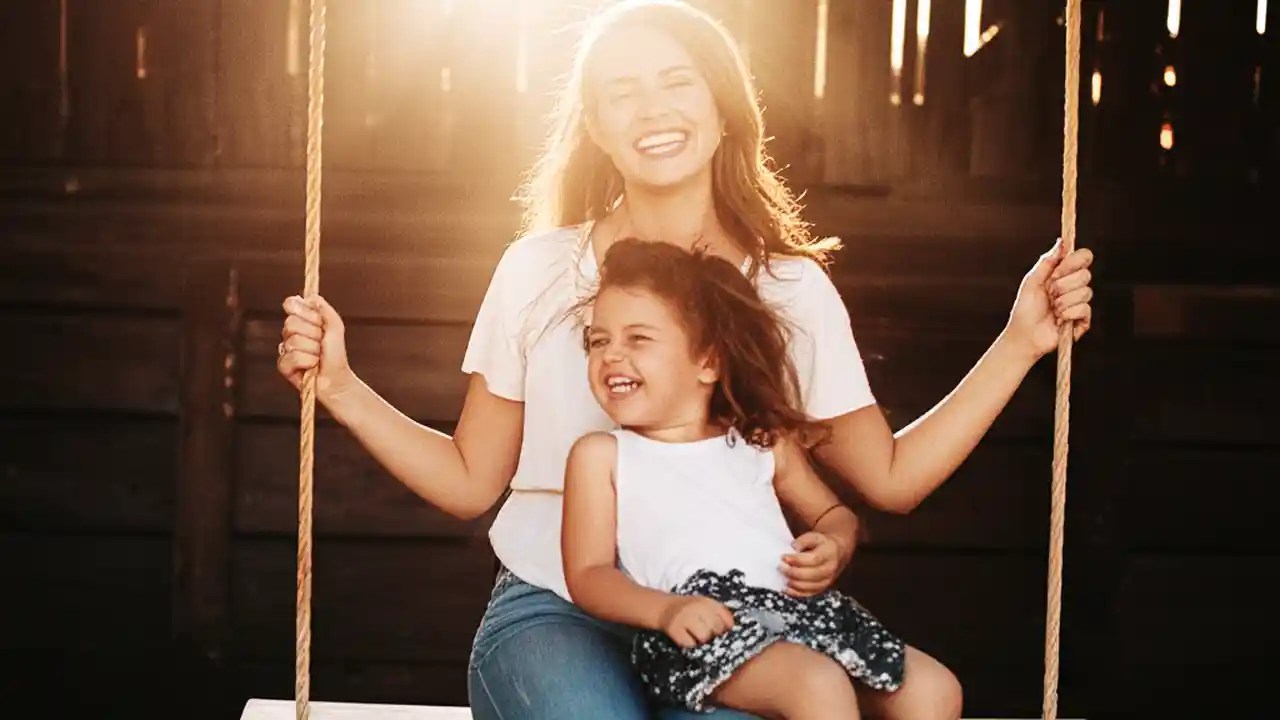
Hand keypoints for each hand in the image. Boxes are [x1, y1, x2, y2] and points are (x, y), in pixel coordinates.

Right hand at [276, 294, 355, 401]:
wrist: (337, 379)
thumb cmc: (336, 354)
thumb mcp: (335, 327)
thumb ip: (325, 309)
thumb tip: (311, 296)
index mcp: (301, 320)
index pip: (291, 304)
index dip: (304, 311)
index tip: (318, 321)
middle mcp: (290, 332)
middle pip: (291, 323)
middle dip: (313, 334)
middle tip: (322, 343)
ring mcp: (285, 349)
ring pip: (293, 341)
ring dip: (313, 350)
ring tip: (318, 357)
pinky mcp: (283, 366)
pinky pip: (292, 357)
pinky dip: (307, 362)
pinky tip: (311, 366)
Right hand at [658, 596, 734, 648]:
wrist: (664, 608)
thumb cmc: (690, 608)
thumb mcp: (705, 605)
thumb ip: (720, 613)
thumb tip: (731, 628)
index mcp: (706, 601)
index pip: (724, 618)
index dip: (725, 627)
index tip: (721, 631)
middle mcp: (696, 607)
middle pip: (716, 628)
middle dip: (714, 634)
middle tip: (707, 633)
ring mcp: (684, 618)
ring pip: (704, 636)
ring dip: (703, 640)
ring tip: (697, 636)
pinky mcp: (674, 629)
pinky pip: (689, 643)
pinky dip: (690, 644)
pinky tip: (688, 638)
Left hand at [781, 532, 841, 596]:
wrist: (834, 553)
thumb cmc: (821, 544)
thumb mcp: (813, 536)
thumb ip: (802, 541)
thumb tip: (793, 548)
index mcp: (829, 553)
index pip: (814, 559)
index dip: (798, 560)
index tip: (784, 557)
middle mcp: (830, 568)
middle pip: (812, 574)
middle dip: (793, 572)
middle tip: (781, 567)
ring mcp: (827, 580)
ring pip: (810, 586)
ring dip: (794, 583)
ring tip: (782, 576)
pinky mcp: (821, 588)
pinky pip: (808, 594)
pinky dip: (796, 592)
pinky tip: (786, 587)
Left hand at [1006, 238, 1094, 357]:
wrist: (1024, 335)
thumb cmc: (1025, 309)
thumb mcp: (1032, 281)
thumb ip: (1047, 261)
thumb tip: (1061, 242)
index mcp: (1064, 274)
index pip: (1084, 257)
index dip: (1073, 262)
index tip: (1057, 272)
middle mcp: (1075, 286)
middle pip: (1086, 274)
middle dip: (1063, 286)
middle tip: (1049, 295)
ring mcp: (1080, 303)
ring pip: (1086, 292)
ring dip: (1063, 302)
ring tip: (1052, 310)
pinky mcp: (1083, 320)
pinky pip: (1085, 309)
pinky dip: (1068, 314)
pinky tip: (1059, 320)